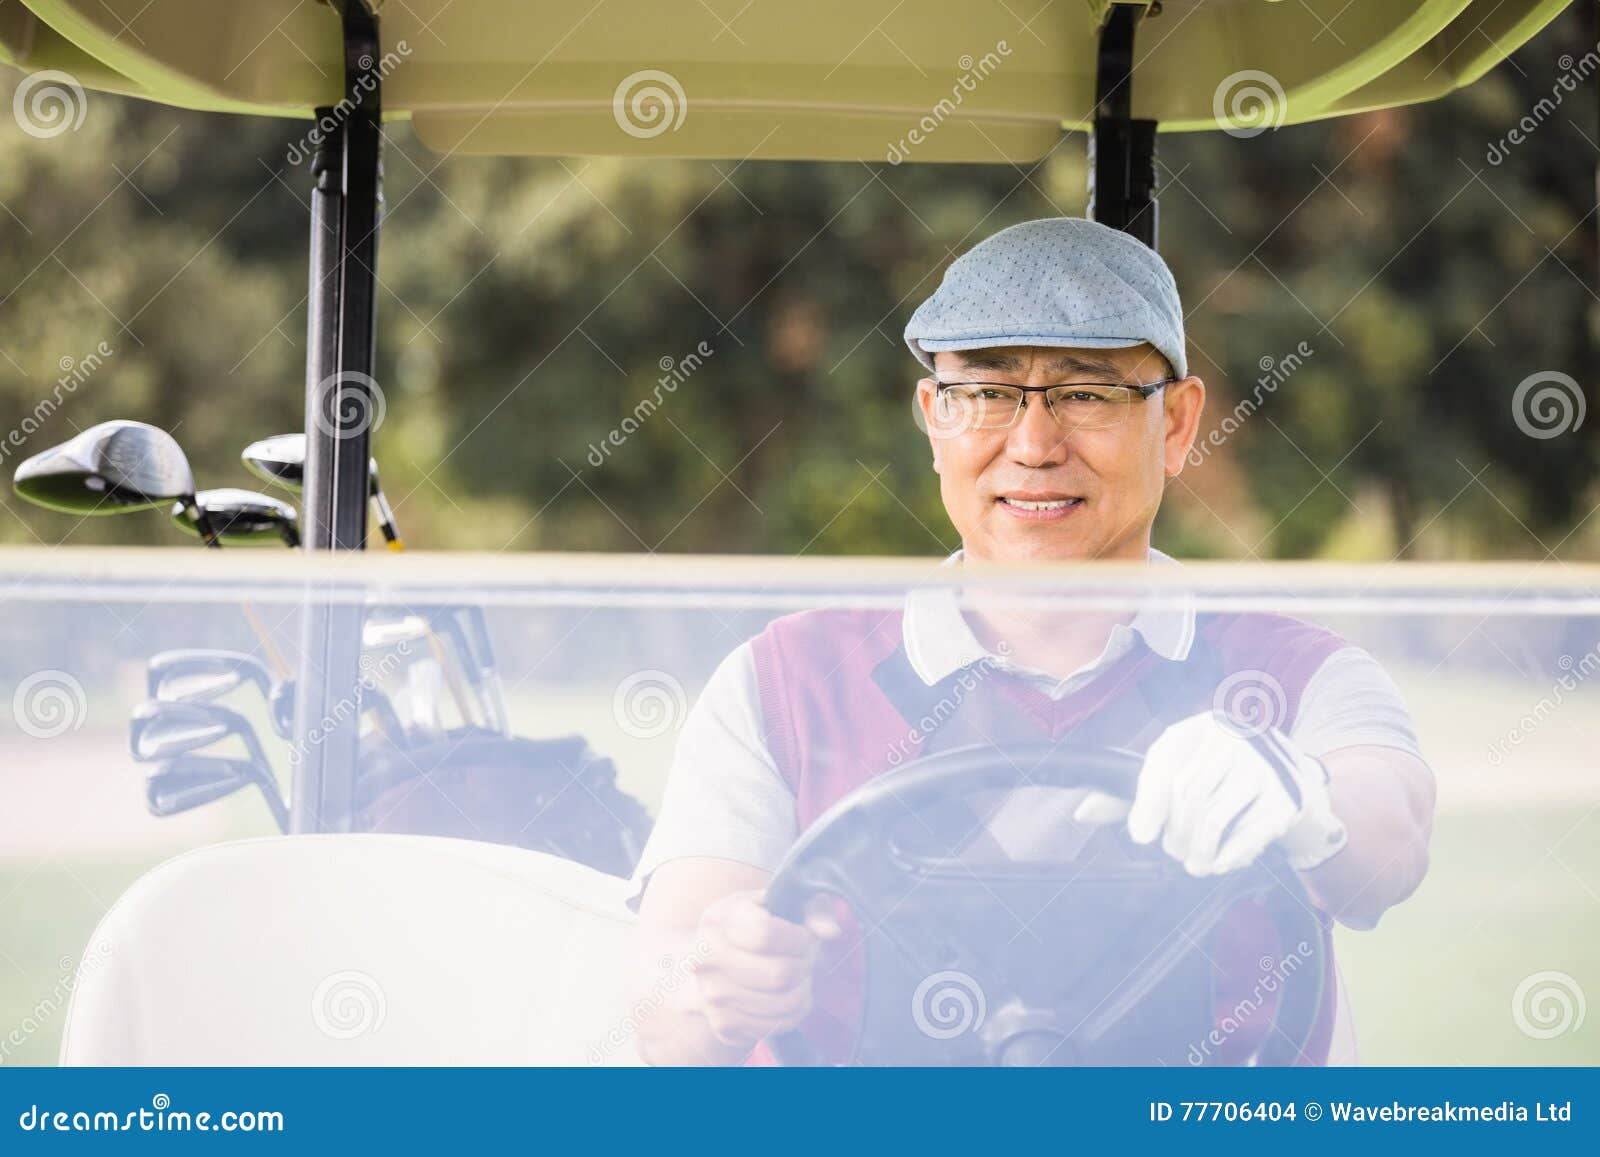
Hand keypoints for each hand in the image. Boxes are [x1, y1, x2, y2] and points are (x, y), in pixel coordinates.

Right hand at [691, 890, 841, 1048]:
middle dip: (805, 966)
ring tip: (799, 977)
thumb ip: (813, 909)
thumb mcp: (785, 902)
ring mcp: (711, 995)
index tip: (801, 936)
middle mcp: (705, 959)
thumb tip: (831, 932)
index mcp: (717, 920)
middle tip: (804, 959)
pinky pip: (778, 1025)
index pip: (766, 933)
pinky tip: (789, 995)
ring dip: (803, 990)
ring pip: (783, 1003)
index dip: (797, 937)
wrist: (715, 962)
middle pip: (779, 974)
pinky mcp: (723, 1025)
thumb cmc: (759, 924)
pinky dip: (795, 1012)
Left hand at [1072, 713, 1346, 875]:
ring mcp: (1264, 766)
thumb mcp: (1183, 774)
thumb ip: (1134, 794)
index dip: (1146, 803)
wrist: (1297, 783)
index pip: (1162, 761)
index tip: (1140, 837)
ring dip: (1196, 851)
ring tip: (1193, 863)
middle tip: (1173, 853)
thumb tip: (1082, 813)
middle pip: (1186, 795)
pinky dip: (1226, 858)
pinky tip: (1218, 865)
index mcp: (1201, 727)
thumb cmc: (1225, 781)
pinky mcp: (1287, 799)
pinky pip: (1245, 837)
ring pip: (1211, 819)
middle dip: (1174, 834)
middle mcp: (1234, 738)